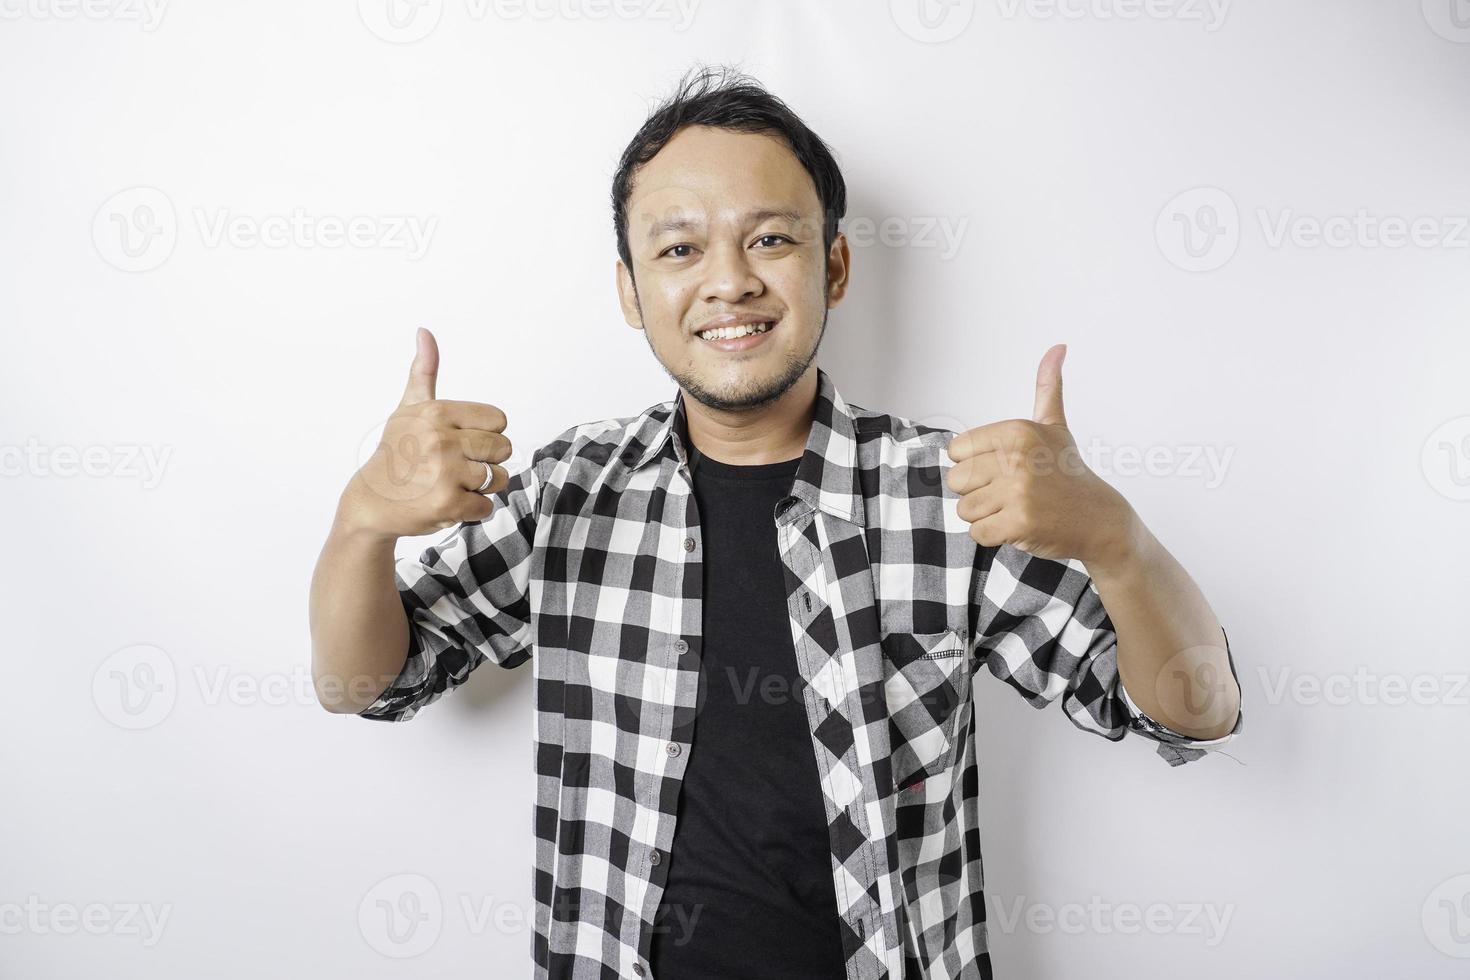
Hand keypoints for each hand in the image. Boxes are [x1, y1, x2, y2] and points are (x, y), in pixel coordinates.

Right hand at [337, 328, 512, 540]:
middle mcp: (440, 439)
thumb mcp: (409, 408)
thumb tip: (424, 331)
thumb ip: (424, 372)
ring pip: (499, 478)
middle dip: (485, 461)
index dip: (485, 435)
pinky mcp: (448, 504)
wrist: (371, 502)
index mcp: (436, 412)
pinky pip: (487, 506)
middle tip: (455, 467)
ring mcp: (445, 472)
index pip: (499, 420)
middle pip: (503, 449)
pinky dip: (472, 510)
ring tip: (450, 484)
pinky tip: (446, 503)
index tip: (460, 442)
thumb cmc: (397, 451)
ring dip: (480, 487)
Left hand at [945, 344, 1136, 566]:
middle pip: (956, 481)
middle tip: (1011, 492)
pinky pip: (978, 534)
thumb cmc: (1067, 472)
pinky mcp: (1020, 523)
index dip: (975, 465)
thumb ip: (1048, 387)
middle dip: (978, 492)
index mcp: (1017, 431)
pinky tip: (1019, 526)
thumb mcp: (1055, 425)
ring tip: (1016, 508)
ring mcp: (1019, 492)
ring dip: (986, 515)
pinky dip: (994, 536)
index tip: (1004, 468)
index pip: (956, 452)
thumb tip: (1058, 347)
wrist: (1099, 518)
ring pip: (965, 509)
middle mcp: (1017, 457)